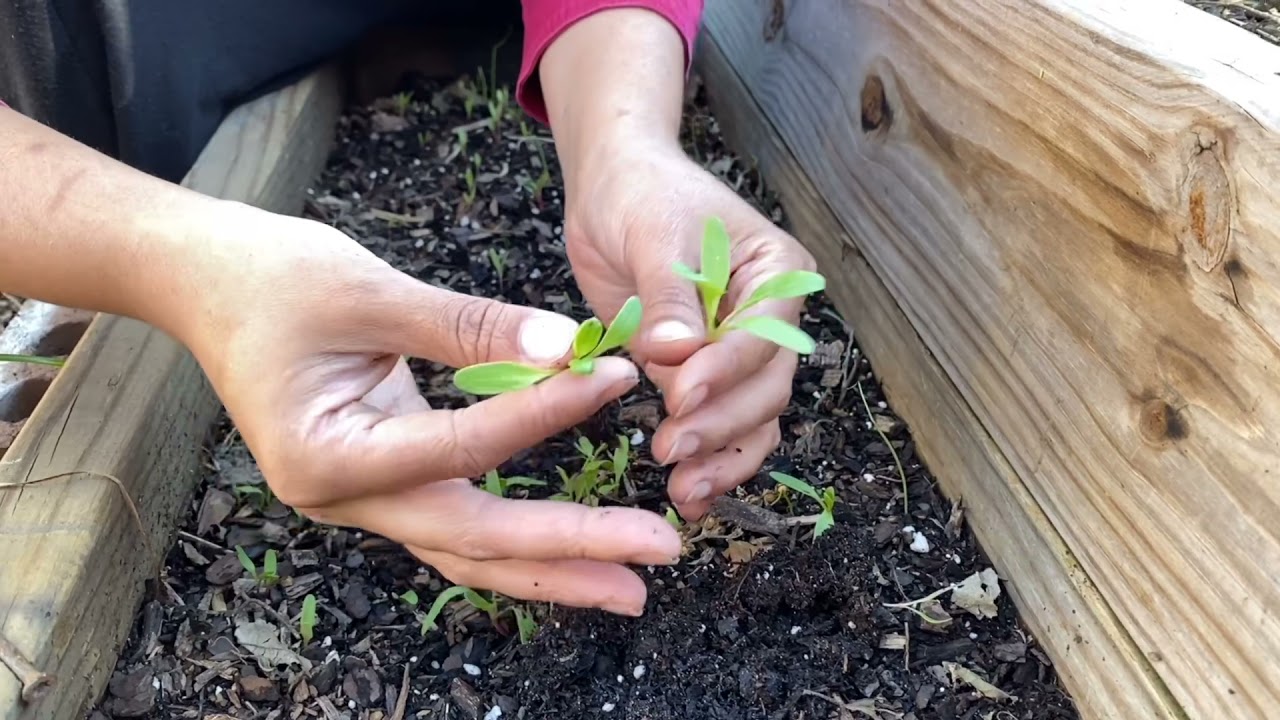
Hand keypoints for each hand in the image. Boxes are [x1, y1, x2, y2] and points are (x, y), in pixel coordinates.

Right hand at [175, 203, 681, 614]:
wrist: (203, 284)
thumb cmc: (271, 278)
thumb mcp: (369, 290)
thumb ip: (470, 327)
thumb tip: (569, 347)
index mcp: (326, 455)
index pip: (461, 447)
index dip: (542, 414)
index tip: (611, 378)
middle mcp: (340, 499)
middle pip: (474, 539)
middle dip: (572, 546)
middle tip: (661, 548)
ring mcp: (359, 501)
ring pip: (468, 550)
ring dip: (553, 566)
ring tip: (633, 582)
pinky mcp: (380, 483)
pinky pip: (457, 522)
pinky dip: (517, 538)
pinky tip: (573, 547)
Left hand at [563, 143, 817, 519]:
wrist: (613, 188)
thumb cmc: (642, 194)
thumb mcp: (656, 234)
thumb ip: (670, 296)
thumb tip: (677, 354)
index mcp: (777, 274)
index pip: (764, 335)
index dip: (726, 371)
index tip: (680, 395)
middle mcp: (769, 318)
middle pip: (765, 389)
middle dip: (722, 424)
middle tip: (671, 448)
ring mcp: (737, 352)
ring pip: (750, 419)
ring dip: (721, 456)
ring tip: (683, 489)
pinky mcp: (701, 376)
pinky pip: (717, 425)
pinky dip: (708, 459)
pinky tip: (687, 494)